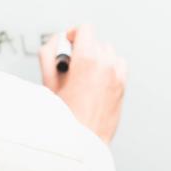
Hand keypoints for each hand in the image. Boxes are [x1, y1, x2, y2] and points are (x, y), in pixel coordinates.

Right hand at [39, 24, 126, 143]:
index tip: (69, 44)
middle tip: (72, 66)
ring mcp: (117, 75)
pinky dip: (110, 68)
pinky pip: (118, 66)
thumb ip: (49, 52)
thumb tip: (57, 41)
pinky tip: (98, 81)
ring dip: (98, 58)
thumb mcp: (47, 80)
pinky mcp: (123, 86)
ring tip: (85, 74)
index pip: (85, 29)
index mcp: (87, 58)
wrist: (82, 141)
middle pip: (96, 41)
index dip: (73, 34)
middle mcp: (106, 63)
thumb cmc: (64, 115)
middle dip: (83, 49)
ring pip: (108, 53)